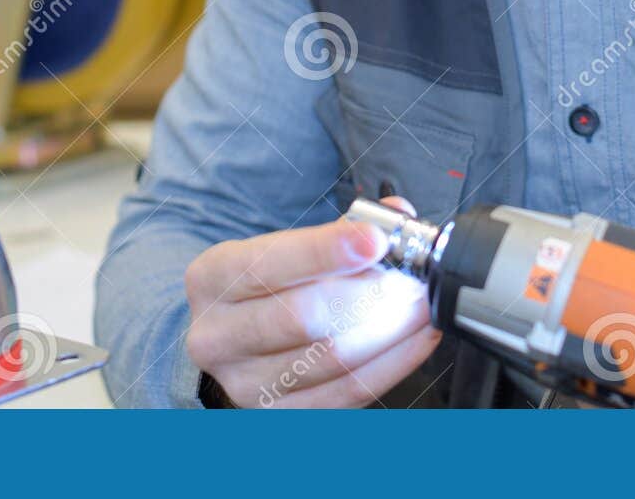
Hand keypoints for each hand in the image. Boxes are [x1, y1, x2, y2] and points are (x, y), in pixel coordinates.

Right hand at [183, 197, 441, 407]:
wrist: (232, 344)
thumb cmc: (265, 288)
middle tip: (410, 279)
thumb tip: (396, 217)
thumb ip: (338, 230)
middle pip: (302, 318)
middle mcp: (217, 336)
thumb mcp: (279, 249)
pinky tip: (417, 338)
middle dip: (370, 295)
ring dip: (390, 330)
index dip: (326, 251)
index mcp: (212, 279)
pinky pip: (348, 394)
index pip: (269, 264)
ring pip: (332, 360)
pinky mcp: (278, 418)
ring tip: (421, 305)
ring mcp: (244, 384)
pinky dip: (393, 363)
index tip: (376, 240)